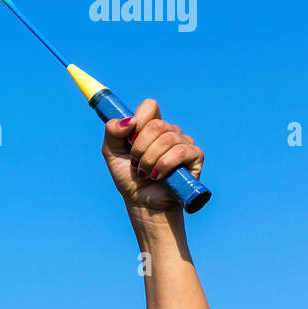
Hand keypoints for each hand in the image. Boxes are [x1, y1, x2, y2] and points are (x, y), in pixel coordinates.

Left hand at [101, 98, 203, 215]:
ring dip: (150, 160)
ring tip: (145, 173)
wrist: (142, 202)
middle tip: (135, 163)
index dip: (138, 120)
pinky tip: (158, 176)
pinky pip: (180, 151)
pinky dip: (164, 165)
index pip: (150, 106)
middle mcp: (169, 132)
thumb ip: (112, 132)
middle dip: (139, 148)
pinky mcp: (195, 156)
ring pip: (168, 138)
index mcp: (151, 127)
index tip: (129, 139)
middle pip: (156, 124)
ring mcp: (184, 143)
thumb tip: (129, 121)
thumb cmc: (129, 177)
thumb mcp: (111, 153)